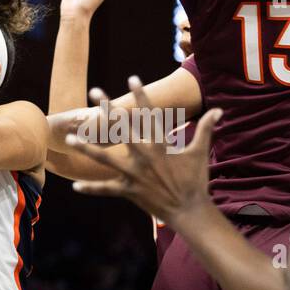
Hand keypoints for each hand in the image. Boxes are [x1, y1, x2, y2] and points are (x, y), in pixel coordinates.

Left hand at [65, 75, 221, 226]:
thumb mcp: (200, 153)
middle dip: (107, 110)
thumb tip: (220, 110)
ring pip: (105, 159)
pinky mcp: (129, 191)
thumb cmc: (195, 181)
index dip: (141, 95)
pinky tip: (75, 186)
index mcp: (160, 146)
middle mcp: (144, 157)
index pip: (148, 115)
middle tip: (95, 92)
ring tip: (69, 138)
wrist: (190, 210)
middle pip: (121, 129)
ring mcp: (134, 175)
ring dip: (86, 148)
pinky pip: (107, 189)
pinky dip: (91, 188)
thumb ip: (206, 129)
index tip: (132, 78)